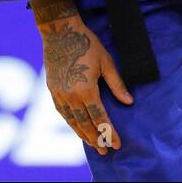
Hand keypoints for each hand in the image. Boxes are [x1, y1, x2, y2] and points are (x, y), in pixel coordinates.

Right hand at [32, 0, 133, 153]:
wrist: (59, 31)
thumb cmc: (86, 44)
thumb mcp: (106, 62)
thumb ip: (117, 84)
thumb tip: (129, 101)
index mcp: (86, 90)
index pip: (99, 118)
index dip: (109, 133)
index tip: (117, 144)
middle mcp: (70, 96)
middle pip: (84, 124)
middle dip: (96, 139)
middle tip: (105, 151)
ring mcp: (59, 94)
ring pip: (71, 121)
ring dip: (82, 134)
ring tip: (92, 144)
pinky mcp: (52, 90)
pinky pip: (62, 112)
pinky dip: (70, 123)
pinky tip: (76, 127)